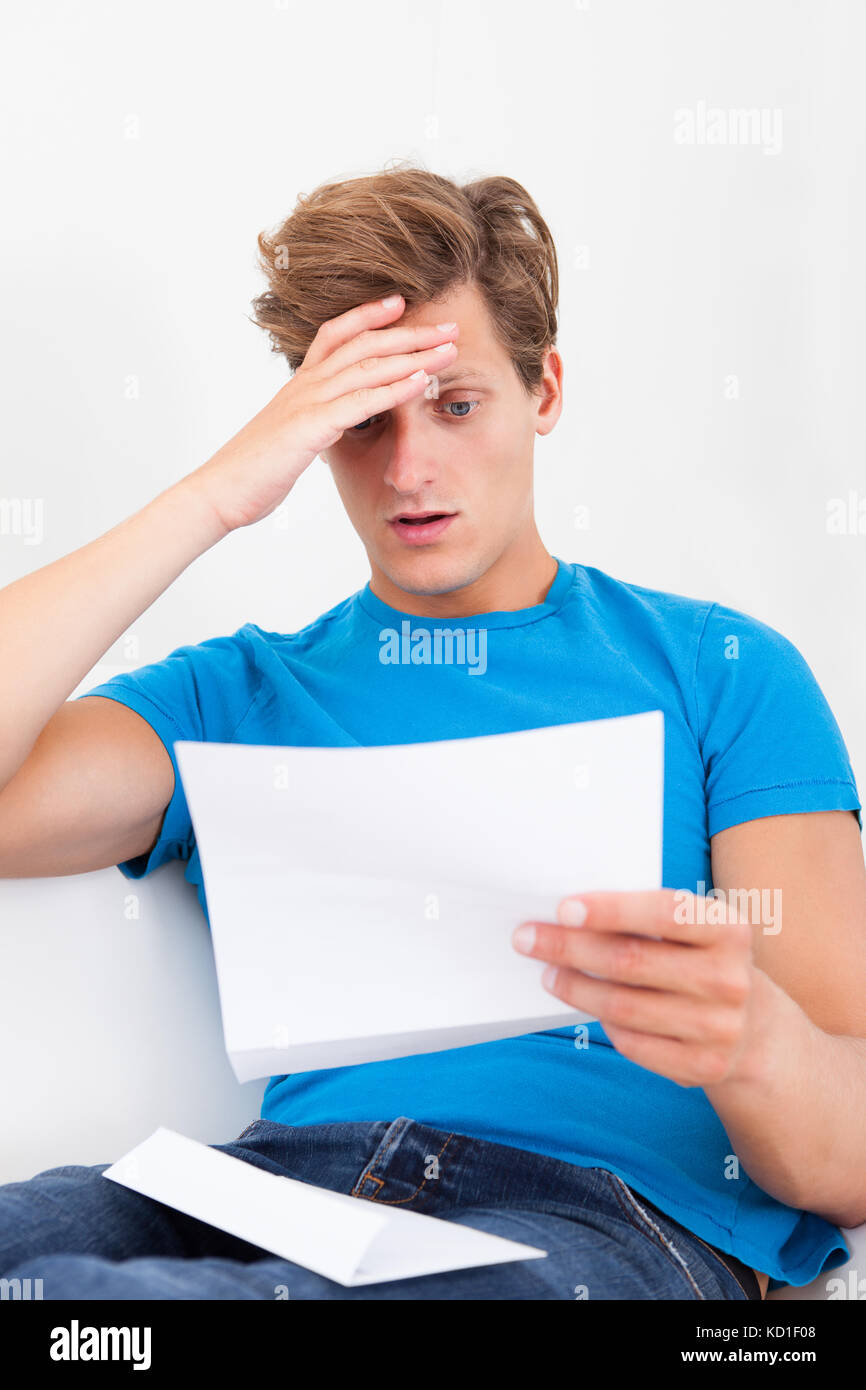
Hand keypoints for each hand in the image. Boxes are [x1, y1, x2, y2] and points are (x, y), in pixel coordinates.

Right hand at [185, 294, 459, 533]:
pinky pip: (361, 401)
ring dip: (413, 355)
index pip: (335, 334)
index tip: (401, 303)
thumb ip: (313, 422)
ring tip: (449, 348)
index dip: (368, 315)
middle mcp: (305, 384)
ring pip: (368, 366)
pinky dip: (395, 388)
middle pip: (363, 344)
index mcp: (300, 384)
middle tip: (449, 325)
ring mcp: (307, 402)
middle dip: (410, 333)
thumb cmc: (255, 470)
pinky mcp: (311, 427)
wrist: (222, 491)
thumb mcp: (289, 437)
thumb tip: (330, 423)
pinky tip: (422, 381)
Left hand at [512, 889, 769, 1087]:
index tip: (563, 908)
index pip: (666, 912)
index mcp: (729, 929)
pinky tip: (583, 1003)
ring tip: (546, 973)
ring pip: (625, 1007)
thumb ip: (648, 919)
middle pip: (632, 962)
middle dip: (571, 948)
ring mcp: (721, 1027)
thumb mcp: (695, 930)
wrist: (755, 1027)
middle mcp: (730, 979)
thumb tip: (569, 914)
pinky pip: (634, 1043)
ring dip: (575, 987)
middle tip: (527, 938)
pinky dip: (602, 1022)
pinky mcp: (704, 1066)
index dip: (612, 910)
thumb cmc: (701, 959)